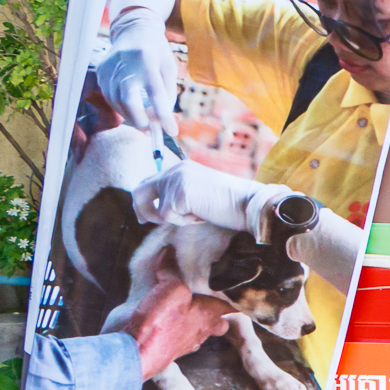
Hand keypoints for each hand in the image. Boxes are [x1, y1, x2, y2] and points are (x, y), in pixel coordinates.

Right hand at [95, 6, 180, 138]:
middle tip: (150, 130)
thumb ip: (166, 92)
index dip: (163, 115)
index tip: (172, 131)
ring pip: (116, 101)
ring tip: (143, 119)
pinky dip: (121, 106)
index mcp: (147, 59)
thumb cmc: (156, 51)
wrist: (133, 30)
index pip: (155, 93)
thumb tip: (160, 119)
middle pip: (128, 99)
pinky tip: (130, 107)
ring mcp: (109, 66)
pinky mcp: (100, 71)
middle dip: (139, 119)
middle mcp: (125, 62)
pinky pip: (109, 95)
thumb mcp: (169, 67)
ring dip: (130, 115)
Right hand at [121, 249, 231, 377]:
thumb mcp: (170, 288)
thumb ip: (171, 270)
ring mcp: (187, 344)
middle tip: (208, 302)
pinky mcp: (170, 353)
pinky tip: (165, 325)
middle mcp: (204, 331)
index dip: (234, 298)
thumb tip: (169, 251)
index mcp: (211, 314)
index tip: (236, 291)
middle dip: (217, 315)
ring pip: (199, 333)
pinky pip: (179, 340)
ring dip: (195, 323)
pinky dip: (175, 332)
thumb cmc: (163, 321)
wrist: (138, 353)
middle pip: (219, 323)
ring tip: (184, 311)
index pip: (232, 306)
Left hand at [132, 160, 292, 236]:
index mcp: (181, 168)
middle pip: (139, 190)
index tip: (145, 214)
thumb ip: (179, 193)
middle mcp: (175, 170)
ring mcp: (175, 181)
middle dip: (141, 209)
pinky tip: (202, 215)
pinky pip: (168, 217)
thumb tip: (157, 209)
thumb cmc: (230, 203)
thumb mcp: (200, 192)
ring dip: (176, 219)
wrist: (249, 203)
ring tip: (199, 214)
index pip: (150, 181)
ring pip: (157, 210)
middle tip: (145, 221)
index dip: (144, 198)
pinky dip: (184, 222)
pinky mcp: (178, 194)